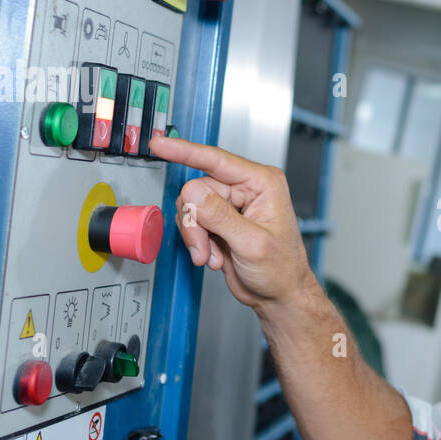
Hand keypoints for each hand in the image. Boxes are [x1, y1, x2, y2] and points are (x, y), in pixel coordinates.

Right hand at [148, 135, 313, 310]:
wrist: (278, 295)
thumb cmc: (281, 269)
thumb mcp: (252, 243)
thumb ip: (221, 217)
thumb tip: (193, 192)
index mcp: (262, 183)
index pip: (216, 160)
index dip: (184, 151)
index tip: (159, 144)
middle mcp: (245, 189)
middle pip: (196, 189)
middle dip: (197, 223)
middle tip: (206, 247)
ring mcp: (230, 205)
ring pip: (190, 207)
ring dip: (196, 236)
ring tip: (213, 255)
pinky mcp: (219, 221)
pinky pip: (192, 222)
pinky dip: (198, 243)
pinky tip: (215, 256)